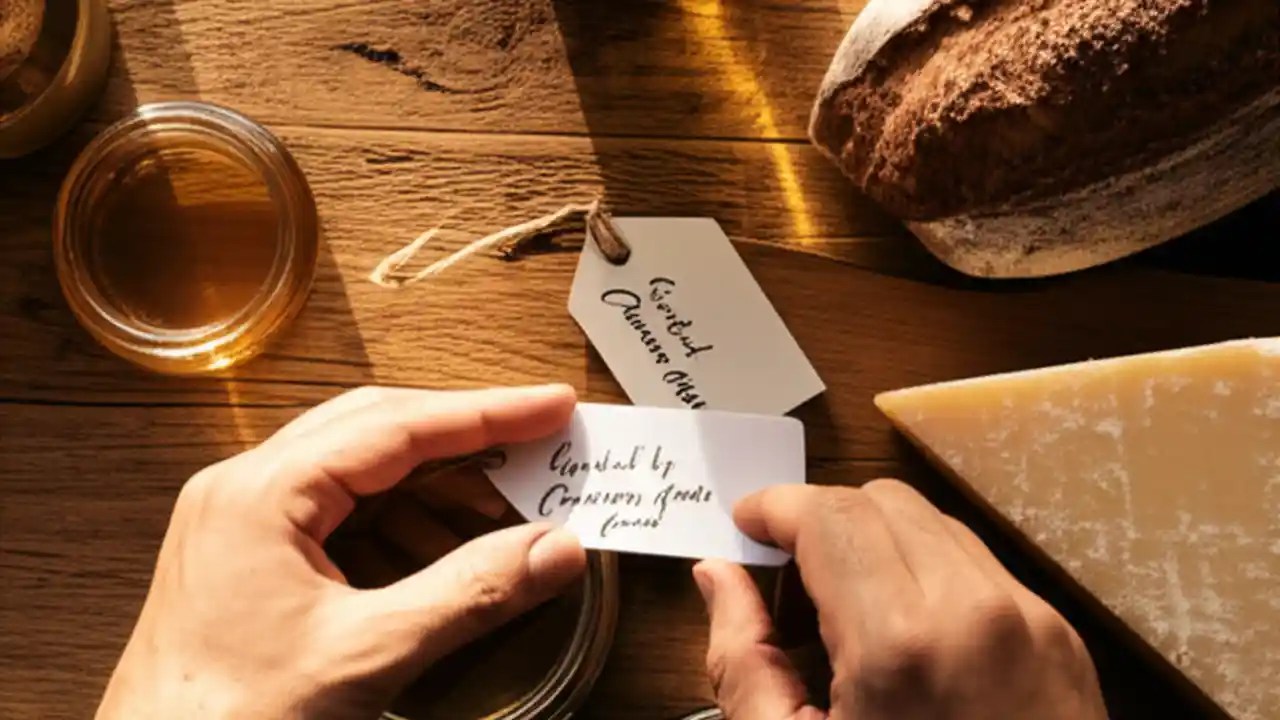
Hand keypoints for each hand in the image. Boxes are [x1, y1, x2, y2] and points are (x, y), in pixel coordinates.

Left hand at [96, 384, 585, 719]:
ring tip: (500, 518)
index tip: (549, 408)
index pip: (397, 425)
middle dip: (464, 440)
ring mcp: (241, 526)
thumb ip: (468, 594)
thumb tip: (553, 548)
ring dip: (434, 489)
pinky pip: (338, 518)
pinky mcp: (249, 563)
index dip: (486, 413)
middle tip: (536, 445)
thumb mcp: (365, 654)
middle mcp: (245, 492)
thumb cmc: (225, 717)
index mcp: (261, 493)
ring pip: (359, 475)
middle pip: (377, 433)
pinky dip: (399, 527)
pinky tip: (438, 559)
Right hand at [693, 480, 1106, 719]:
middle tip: (785, 581)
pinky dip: (924, 570)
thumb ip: (743, 664)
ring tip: (843, 614)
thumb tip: (717, 579)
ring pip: (931, 522)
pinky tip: (903, 635)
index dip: (774, 507)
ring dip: (873, 540)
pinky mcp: (1062, 637)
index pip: (828, 516)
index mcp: (900, 645)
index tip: (744, 524)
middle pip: (878, 501)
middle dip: (820, 521)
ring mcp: (1031, 619)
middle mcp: (975, 612)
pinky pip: (976, 563)